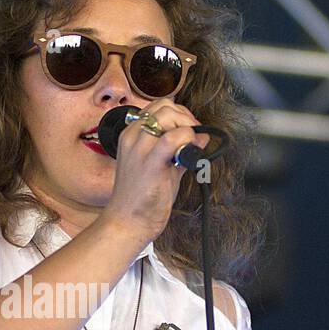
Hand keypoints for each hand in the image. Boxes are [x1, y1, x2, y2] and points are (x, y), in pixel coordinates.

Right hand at [100, 100, 210, 243]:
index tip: (190, 129)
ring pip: (168, 116)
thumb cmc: (141, 198)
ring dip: (187, 128)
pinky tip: (189, 156)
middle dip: (186, 118)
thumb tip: (201, 137)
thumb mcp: (160, 166)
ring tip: (190, 148)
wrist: (127, 222)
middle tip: (194, 138)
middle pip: (165, 107)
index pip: (158, 107)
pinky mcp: (149, 162)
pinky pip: (172, 138)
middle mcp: (133, 137)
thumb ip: (179, 149)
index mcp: (131, 135)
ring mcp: (139, 148)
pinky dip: (186, 141)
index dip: (180, 114)